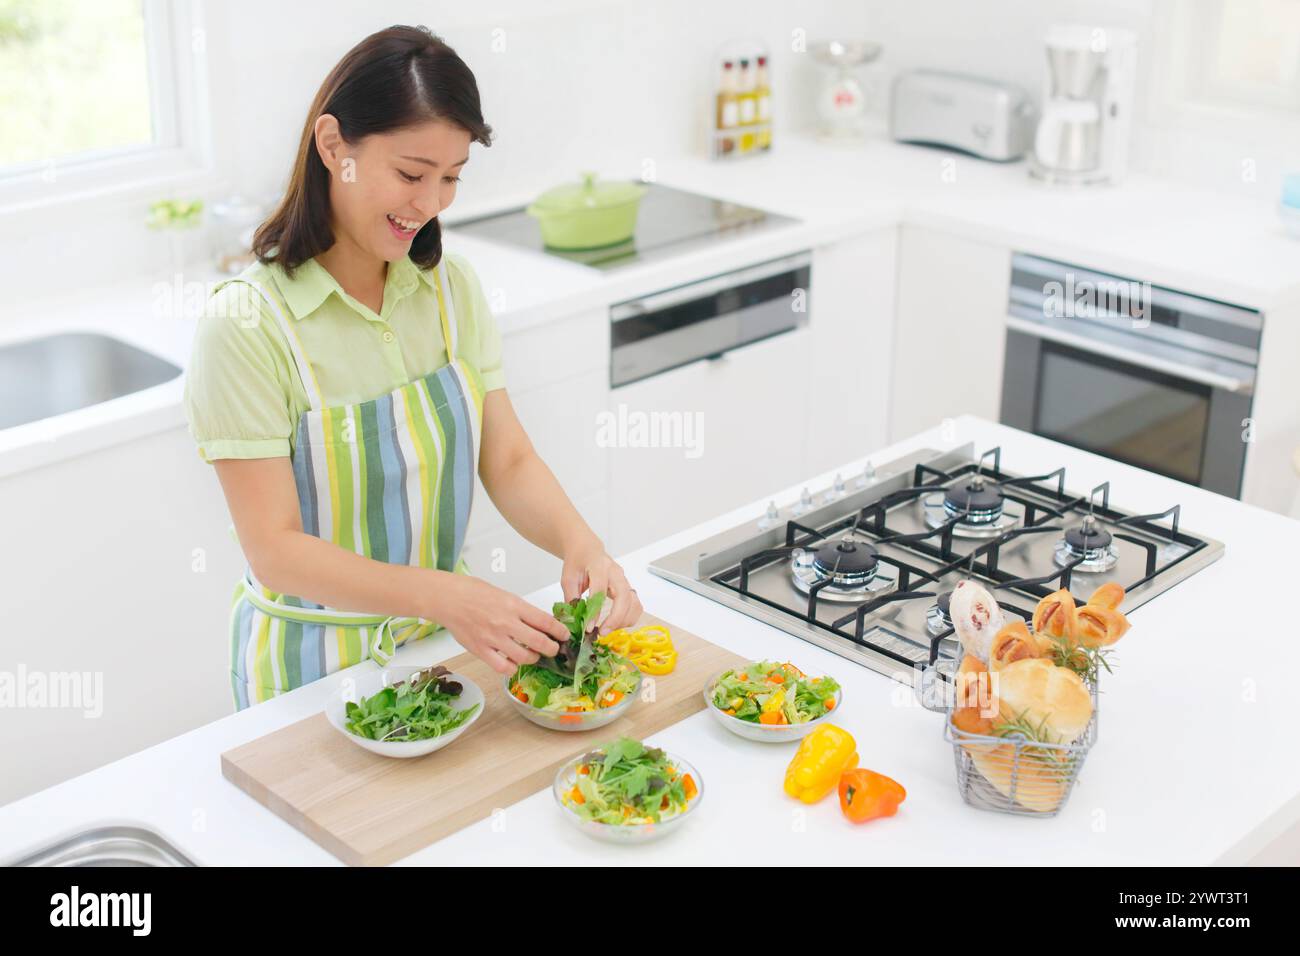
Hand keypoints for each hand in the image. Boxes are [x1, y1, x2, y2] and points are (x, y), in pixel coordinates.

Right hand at [422, 572, 569, 675]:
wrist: (449, 598)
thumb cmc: (475, 593)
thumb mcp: (505, 595)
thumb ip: (522, 611)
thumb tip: (541, 624)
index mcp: (514, 605)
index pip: (546, 622)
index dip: (560, 632)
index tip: (564, 636)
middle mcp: (506, 622)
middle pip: (540, 642)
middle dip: (552, 649)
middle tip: (553, 649)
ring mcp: (493, 638)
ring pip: (524, 657)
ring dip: (533, 659)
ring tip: (533, 656)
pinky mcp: (481, 650)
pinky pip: (503, 667)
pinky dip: (512, 668)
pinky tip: (513, 663)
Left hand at [560, 535, 643, 635]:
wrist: (587, 549)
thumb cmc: (578, 562)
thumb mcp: (568, 578)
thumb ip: (571, 598)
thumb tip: (575, 622)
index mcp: (599, 566)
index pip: (600, 590)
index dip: (596, 610)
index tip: (589, 626)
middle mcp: (616, 573)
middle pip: (624, 597)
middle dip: (615, 618)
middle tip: (602, 632)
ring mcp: (625, 580)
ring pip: (634, 603)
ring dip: (623, 620)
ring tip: (607, 629)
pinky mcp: (628, 588)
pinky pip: (636, 606)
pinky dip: (628, 618)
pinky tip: (615, 624)